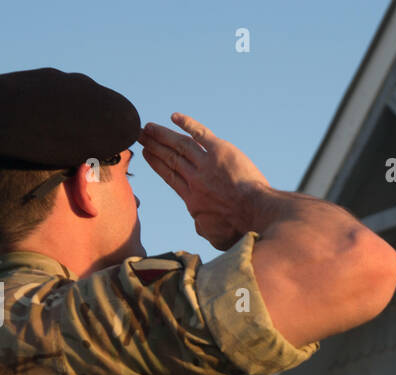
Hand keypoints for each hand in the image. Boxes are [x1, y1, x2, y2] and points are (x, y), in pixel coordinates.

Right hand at [138, 112, 270, 250]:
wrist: (256, 216)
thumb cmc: (240, 230)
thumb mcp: (214, 236)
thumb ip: (202, 226)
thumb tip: (198, 220)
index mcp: (192, 201)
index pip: (170, 177)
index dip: (157, 164)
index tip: (147, 154)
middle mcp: (195, 180)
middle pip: (170, 159)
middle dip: (153, 146)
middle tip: (140, 135)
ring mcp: (207, 164)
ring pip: (180, 145)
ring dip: (162, 135)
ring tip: (148, 127)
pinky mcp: (221, 151)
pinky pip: (200, 133)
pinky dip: (187, 124)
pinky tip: (174, 117)